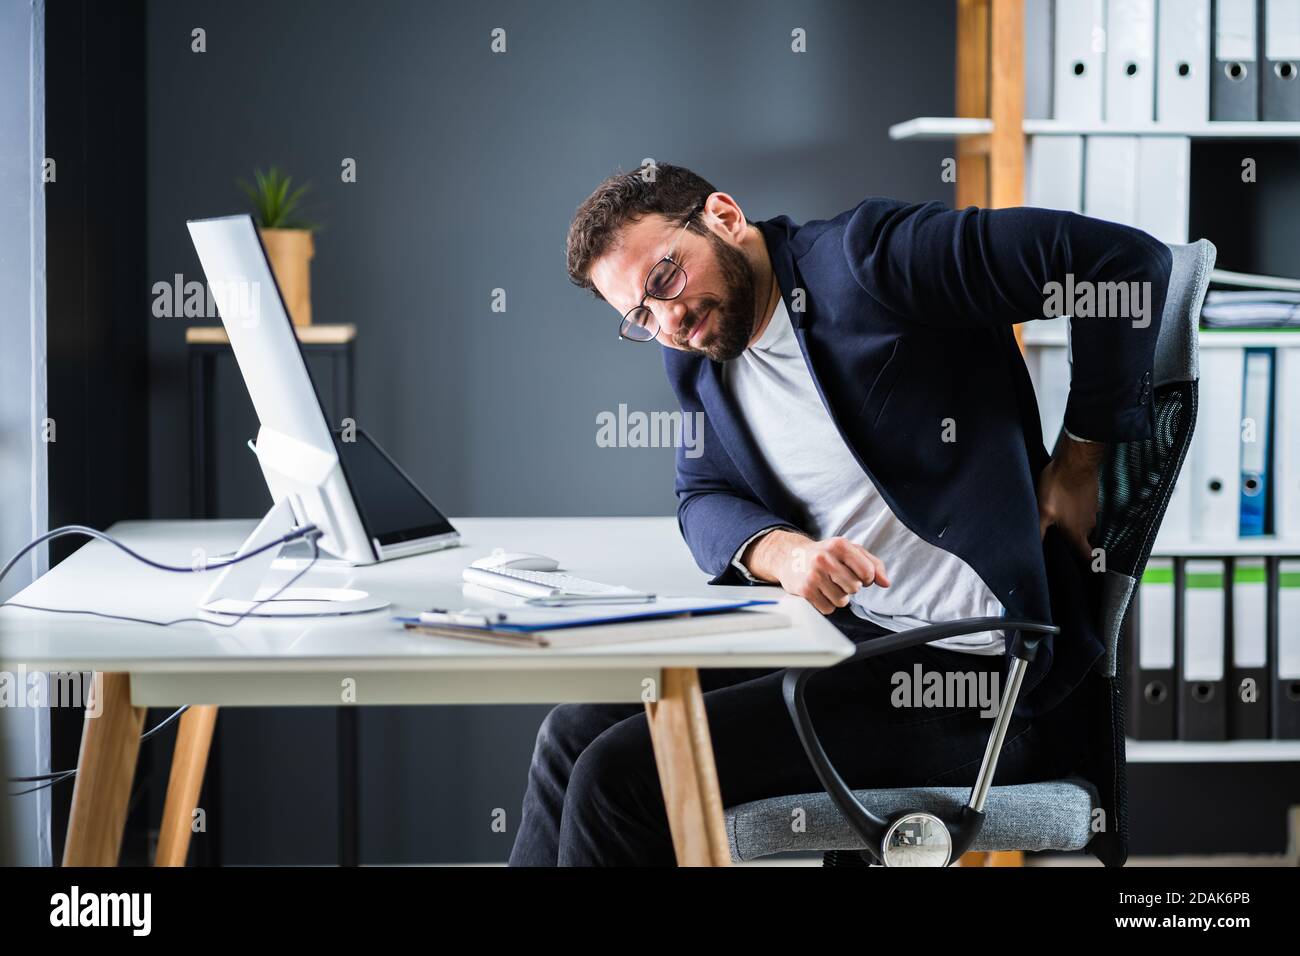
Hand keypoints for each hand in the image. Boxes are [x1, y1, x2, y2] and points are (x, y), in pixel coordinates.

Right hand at [742, 530, 888, 614]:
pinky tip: (819, 592)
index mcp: (839, 545)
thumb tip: (885, 582)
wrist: (789, 557)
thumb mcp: (848, 550)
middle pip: (855, 588)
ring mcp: (813, 575)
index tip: (859, 575)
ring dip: (839, 597)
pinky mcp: (805, 590)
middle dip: (851, 587)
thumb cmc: (825, 554)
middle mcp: (824, 558)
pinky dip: (827, 604)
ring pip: (842, 601)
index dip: (868, 578)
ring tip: (829, 585)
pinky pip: (828, 609)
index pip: (868, 572)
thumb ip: (872, 563)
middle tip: (839, 579)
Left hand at [1037, 433, 1105, 561]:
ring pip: (1084, 524)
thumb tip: (1032, 551)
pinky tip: (1065, 506)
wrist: (1076, 462)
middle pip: (1084, 541)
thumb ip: (1039, 532)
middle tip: (1062, 543)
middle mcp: (1088, 525)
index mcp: (1077, 533)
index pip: (1088, 556)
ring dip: (1074, 526)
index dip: (1088, 564)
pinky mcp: (1091, 497)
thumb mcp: (1042, 512)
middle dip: (1075, 544)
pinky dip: (1076, 512)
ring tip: (1060, 524)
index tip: (1088, 569)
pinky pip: (1085, 510)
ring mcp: (1092, 510)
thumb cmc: (1058, 487)